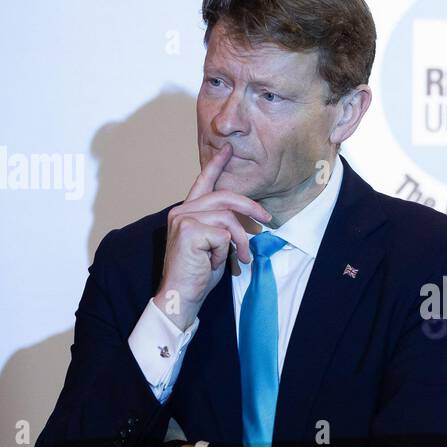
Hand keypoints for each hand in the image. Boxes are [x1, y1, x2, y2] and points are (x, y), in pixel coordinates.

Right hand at [156, 145, 271, 329]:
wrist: (180, 297)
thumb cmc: (196, 275)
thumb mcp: (214, 246)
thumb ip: (222, 228)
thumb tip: (246, 221)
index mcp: (186, 212)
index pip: (203, 182)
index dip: (216, 165)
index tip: (227, 149)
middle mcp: (181, 211)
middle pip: (225, 196)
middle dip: (250, 206)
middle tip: (267, 219)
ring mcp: (183, 219)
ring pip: (228, 218)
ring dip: (241, 241)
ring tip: (241, 258)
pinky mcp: (189, 231)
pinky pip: (224, 234)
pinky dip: (226, 251)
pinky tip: (215, 263)